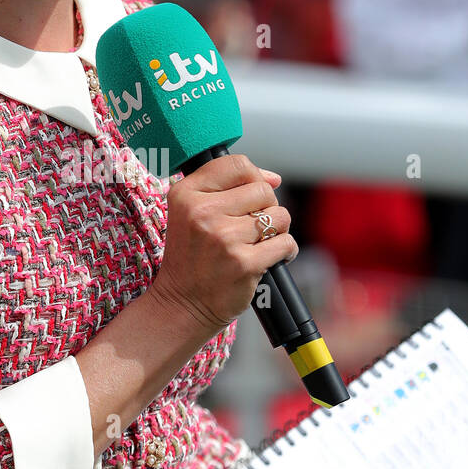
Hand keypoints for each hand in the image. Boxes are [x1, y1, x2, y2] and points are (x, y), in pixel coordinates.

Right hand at [151, 154, 297, 334]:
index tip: (253, 195)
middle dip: (266, 208)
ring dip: (276, 230)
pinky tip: (269, 259)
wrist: (182, 303)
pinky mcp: (244, 263)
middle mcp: (202, 212)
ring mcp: (224, 238)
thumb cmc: (192, 257)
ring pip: (279, 216)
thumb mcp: (191, 213)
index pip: (236, 165)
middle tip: (252, 228)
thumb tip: (272, 178)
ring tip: (258, 244)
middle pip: (263, 190)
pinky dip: (285, 252)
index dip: (254, 177)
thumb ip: (226, 188)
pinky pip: (285, 243)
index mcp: (186, 194)